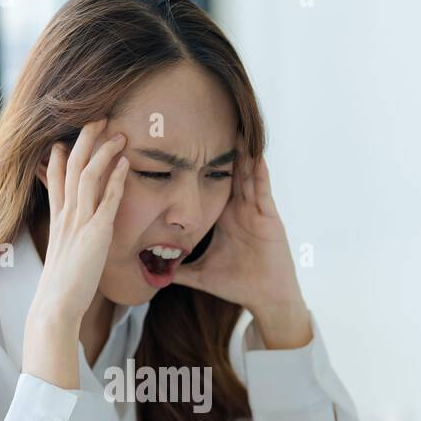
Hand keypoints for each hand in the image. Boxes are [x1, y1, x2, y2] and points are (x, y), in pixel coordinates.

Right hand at [29, 119, 128, 325]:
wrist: (55, 306)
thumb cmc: (62, 289)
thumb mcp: (64, 258)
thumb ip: (70, 243)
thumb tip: (76, 241)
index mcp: (58, 220)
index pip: (56, 178)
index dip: (61, 155)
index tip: (68, 137)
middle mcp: (66, 215)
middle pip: (72, 166)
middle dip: (84, 140)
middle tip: (98, 118)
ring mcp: (79, 222)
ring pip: (87, 175)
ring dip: (103, 151)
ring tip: (118, 133)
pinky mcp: (95, 233)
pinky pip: (106, 199)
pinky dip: (115, 179)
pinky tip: (125, 163)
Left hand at [171, 144, 310, 347]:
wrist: (266, 299)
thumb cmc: (238, 285)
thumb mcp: (200, 274)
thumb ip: (177, 270)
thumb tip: (151, 272)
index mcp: (225, 217)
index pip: (210, 184)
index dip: (200, 166)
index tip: (184, 146)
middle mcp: (240, 209)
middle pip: (229, 172)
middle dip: (221, 149)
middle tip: (209, 122)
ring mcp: (256, 211)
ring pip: (247, 174)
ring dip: (241, 151)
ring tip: (234, 126)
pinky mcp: (269, 217)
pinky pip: (263, 190)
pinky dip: (259, 171)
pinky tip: (254, 153)